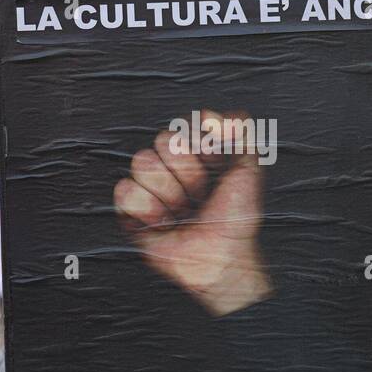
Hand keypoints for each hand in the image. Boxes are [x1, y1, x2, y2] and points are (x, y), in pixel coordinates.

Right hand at [114, 109, 270, 316]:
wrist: (222, 258)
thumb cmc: (237, 220)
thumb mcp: (248, 171)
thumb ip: (240, 135)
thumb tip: (221, 113)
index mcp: (194, 157)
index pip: (184, 126)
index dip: (200, 146)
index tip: (214, 166)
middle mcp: (169, 170)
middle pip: (163, 141)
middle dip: (187, 171)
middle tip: (199, 195)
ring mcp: (150, 190)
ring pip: (142, 162)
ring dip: (168, 192)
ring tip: (181, 212)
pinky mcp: (131, 214)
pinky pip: (124, 190)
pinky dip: (146, 207)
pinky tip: (162, 221)